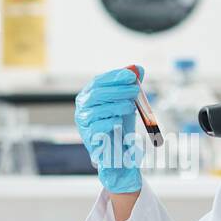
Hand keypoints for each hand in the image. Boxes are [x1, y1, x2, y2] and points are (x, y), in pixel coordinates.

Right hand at [75, 67, 143, 193]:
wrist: (119, 152)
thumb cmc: (120, 124)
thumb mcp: (127, 102)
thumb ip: (130, 85)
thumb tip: (138, 68)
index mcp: (89, 95)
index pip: (98, 81)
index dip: (115, 76)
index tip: (132, 75)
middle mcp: (82, 107)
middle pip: (97, 94)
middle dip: (118, 90)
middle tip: (136, 90)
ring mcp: (83, 123)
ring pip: (97, 110)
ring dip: (117, 106)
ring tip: (131, 107)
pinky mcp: (89, 138)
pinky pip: (98, 127)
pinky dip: (111, 122)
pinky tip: (120, 121)